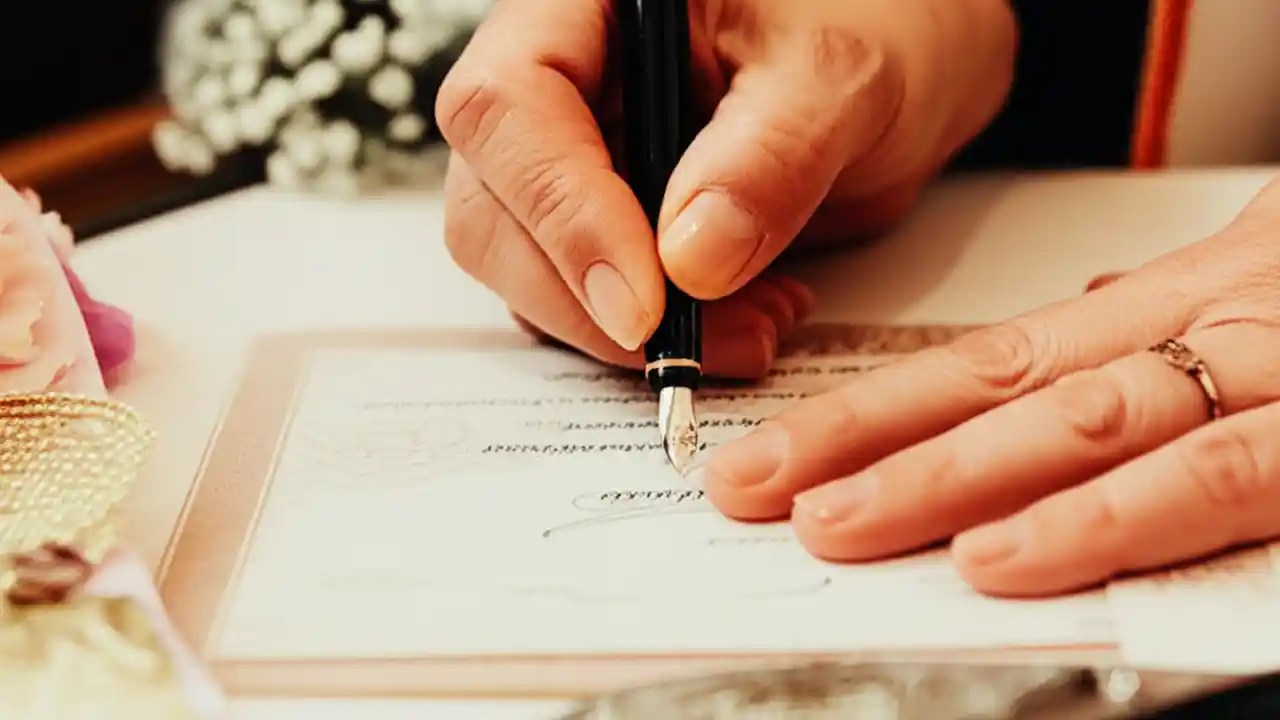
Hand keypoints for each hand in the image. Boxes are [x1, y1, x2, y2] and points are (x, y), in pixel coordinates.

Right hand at [435, 0, 1016, 375]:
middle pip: (493, 204)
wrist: (905, 62)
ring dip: (625, 332)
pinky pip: (583, 298)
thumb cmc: (878, 24)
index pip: (510, 106)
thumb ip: (769, 158)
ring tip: (750, 329)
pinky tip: (740, 323)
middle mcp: (559, 78)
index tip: (644, 304)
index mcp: (585, 2)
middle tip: (696, 345)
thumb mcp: (843, 76)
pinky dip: (653, 337)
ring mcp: (572, 154)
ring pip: (527, 267)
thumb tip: (688, 264)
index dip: (564, 213)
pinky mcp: (602, 220)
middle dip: (587, 298)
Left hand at [702, 177, 1279, 596]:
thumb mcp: (1270, 288)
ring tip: (835, 526)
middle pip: (1004, 388)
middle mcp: (1216, 323)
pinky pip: (1227, 475)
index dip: (872, 411)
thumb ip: (1170, 328)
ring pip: (1086, 423)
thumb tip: (1077, 351)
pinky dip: (1112, 520)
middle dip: (866, 445)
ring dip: (947, 481)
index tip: (776, 455)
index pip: (991, 358)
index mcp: (1185, 300)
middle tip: (753, 491)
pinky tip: (1007, 557)